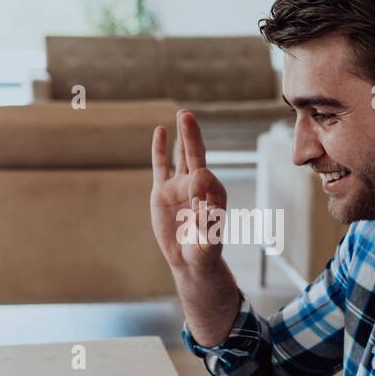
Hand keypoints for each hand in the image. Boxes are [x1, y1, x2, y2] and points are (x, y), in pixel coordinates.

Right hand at [150, 110, 227, 273]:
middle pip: (196, 155)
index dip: (199, 183)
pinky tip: (160, 131)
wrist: (188, 260)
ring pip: (181, 156)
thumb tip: (199, 202)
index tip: (194, 201)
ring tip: (182, 114)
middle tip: (186, 115)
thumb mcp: (209, 240)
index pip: (205, 177)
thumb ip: (208, 222)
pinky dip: (160, 149)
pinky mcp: (162, 192)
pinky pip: (161, 166)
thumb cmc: (204, 251)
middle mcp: (198, 185)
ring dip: (182, 136)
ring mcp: (179, 186)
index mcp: (214, 193)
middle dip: (192, 136)